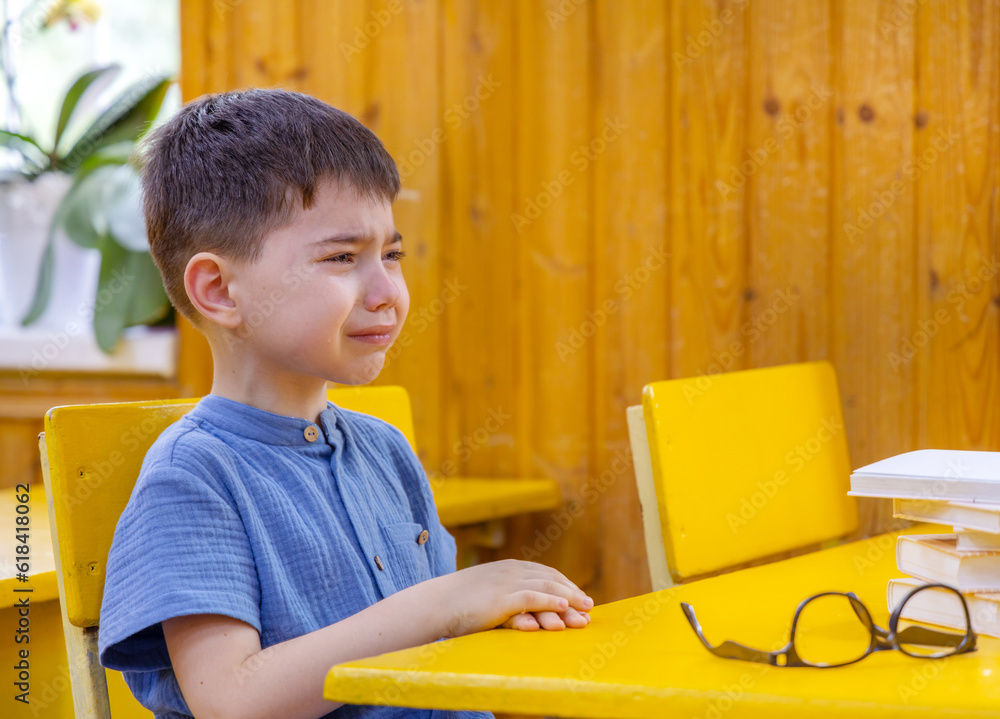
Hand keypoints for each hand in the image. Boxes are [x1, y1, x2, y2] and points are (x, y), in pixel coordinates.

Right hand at [430, 559, 593, 637]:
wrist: (435, 604)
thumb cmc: (459, 604)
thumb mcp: (488, 593)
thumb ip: (508, 596)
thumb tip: (526, 610)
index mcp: (509, 568)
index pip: (546, 573)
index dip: (565, 585)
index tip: (580, 598)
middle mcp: (512, 571)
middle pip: (551, 580)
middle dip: (573, 593)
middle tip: (589, 607)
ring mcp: (506, 583)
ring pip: (546, 588)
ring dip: (568, 600)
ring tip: (584, 610)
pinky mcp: (500, 599)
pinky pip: (531, 598)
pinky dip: (549, 601)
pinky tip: (563, 607)